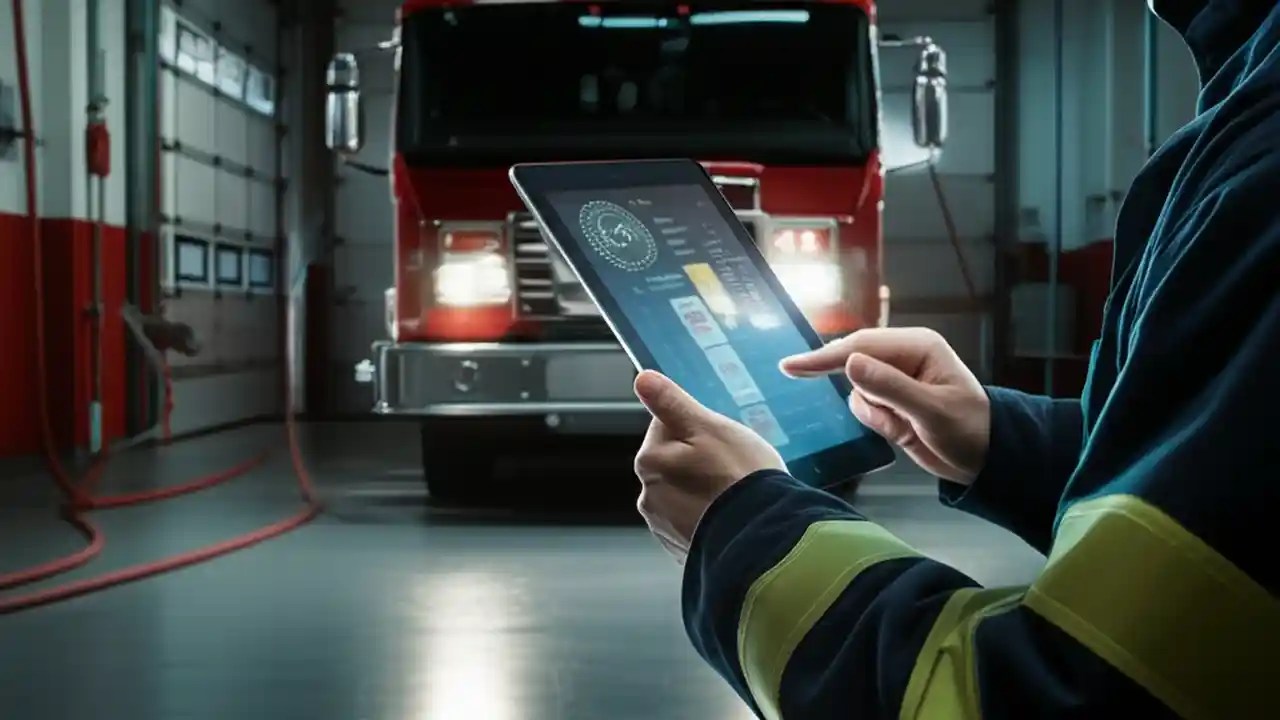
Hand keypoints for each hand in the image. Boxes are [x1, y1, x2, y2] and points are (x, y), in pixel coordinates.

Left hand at [633, 370, 785, 561]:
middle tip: (732, 467)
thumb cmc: (740, 476)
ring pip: (685, 492)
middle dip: (699, 460)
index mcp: (650, 459)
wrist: (764, 537)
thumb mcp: (709, 427)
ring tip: (735, 493)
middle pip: (674, 460)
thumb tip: (642, 378)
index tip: (719, 439)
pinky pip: (694, 521)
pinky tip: (731, 514)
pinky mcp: (681, 547)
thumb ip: (671, 403)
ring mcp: (663, 525)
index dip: (697, 427)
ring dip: (705, 489)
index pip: (666, 425)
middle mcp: (648, 493)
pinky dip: (709, 516)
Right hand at [780, 328, 988, 484]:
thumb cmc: (969, 431)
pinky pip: (865, 406)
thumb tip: (849, 363)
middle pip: (853, 362)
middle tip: (797, 374)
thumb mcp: (930, 411)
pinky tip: (900, 431)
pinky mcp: (893, 400)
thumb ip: (889, 387)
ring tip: (900, 427)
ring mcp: (897, 379)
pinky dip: (875, 421)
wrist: (987, 460)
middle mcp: (904, 357)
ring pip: (857, 389)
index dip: (825, 357)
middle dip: (846, 381)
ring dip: (872, 412)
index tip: (792, 366)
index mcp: (917, 346)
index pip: (860, 346)